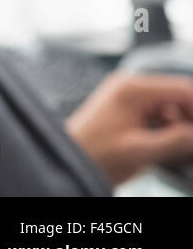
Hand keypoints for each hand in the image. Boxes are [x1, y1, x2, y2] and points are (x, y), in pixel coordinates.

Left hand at [65, 71, 192, 185]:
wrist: (68, 162)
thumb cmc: (95, 155)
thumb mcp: (140, 150)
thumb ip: (176, 140)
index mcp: (132, 89)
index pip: (182, 89)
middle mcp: (129, 86)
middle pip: (178, 96)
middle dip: (190, 118)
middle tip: (189, 143)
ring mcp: (127, 96)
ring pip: (170, 106)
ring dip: (181, 124)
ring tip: (180, 146)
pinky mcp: (127, 109)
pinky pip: (158, 113)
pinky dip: (169, 127)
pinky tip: (168, 145)